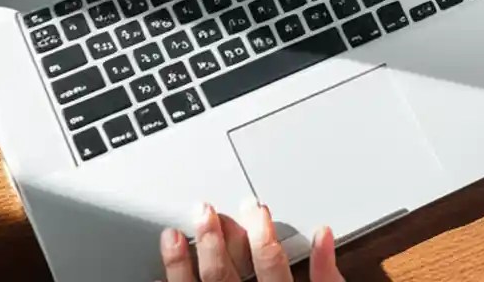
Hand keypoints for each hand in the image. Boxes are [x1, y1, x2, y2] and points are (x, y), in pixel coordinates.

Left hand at [159, 200, 343, 281]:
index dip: (261, 231)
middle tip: (204, 212)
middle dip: (213, 240)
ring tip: (173, 237)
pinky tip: (157, 279)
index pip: (271, 264)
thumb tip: (322, 236)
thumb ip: (326, 276)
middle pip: (224, 277)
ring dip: (180, 265)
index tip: (254, 209)